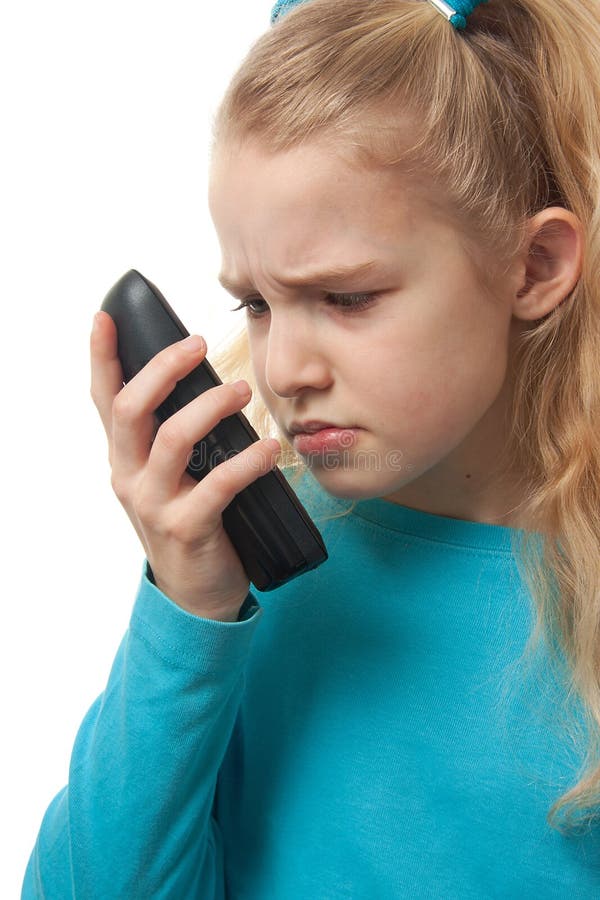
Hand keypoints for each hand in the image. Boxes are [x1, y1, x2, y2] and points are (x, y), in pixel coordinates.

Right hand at [89, 311, 279, 619]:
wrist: (194, 596)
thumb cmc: (190, 522)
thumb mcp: (171, 478)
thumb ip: (176, 437)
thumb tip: (206, 383)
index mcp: (124, 459)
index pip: (105, 400)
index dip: (102, 357)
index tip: (105, 316)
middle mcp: (128, 477)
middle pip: (130, 409)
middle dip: (161, 369)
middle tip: (198, 344)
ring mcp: (153, 505)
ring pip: (172, 440)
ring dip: (210, 407)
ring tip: (243, 391)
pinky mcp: (187, 529)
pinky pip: (217, 485)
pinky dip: (248, 462)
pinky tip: (272, 448)